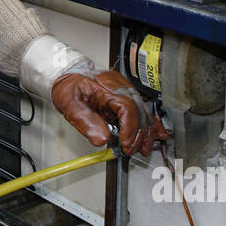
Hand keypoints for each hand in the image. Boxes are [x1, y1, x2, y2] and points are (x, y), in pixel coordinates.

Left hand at [50, 68, 168, 156]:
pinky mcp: (126, 96)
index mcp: (107, 87)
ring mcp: (126, 91)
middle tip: (129, 150)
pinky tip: (157, 134)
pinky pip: (142, 110)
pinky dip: (150, 123)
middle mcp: (121, 87)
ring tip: (142, 148)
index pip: (127, 107)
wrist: (67, 75)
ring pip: (143, 112)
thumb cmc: (69, 87)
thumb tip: (102, 139)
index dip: (129, 128)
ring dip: (145, 132)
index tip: (125, 144)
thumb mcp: (70, 105)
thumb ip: (85, 122)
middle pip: (139, 111)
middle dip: (137, 134)